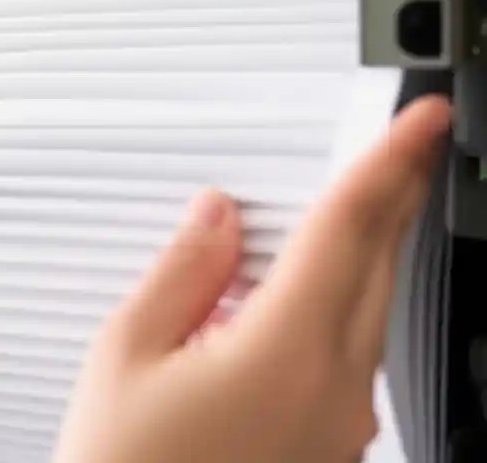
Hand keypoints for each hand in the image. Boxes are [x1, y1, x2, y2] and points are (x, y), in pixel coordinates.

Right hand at [55, 95, 450, 462]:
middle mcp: (334, 393)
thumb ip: (183, 272)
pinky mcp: (328, 452)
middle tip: (405, 148)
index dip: (389, 163)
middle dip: (392, 199)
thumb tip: (216, 219)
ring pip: (367, 316)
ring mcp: (339, 430)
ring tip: (339, 215)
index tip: (423, 121)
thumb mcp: (127, 353)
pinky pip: (347, 362)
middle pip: (374, 269)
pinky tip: (293, 304)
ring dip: (359, 257)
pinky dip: (331, 314)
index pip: (348, 231)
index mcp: (284, 354)